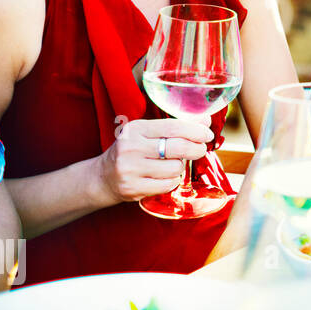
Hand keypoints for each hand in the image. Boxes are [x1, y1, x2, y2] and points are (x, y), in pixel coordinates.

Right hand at [96, 116, 213, 203]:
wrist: (103, 177)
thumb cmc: (133, 151)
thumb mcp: (147, 134)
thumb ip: (175, 126)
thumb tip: (206, 121)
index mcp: (136, 129)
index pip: (174, 126)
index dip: (196, 130)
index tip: (207, 134)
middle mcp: (131, 147)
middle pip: (179, 147)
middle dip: (197, 149)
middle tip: (200, 149)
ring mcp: (130, 169)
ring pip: (176, 168)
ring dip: (180, 167)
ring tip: (171, 165)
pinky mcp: (132, 188)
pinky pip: (168, 185)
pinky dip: (173, 181)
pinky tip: (165, 177)